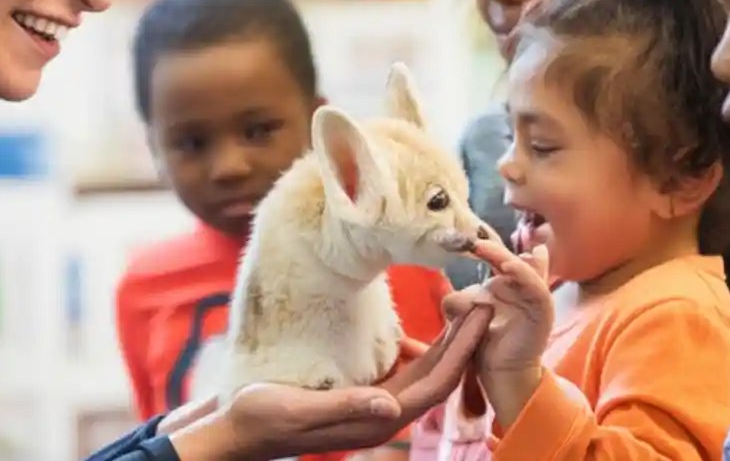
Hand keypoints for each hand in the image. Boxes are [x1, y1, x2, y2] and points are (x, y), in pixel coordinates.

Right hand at [167, 304, 493, 460]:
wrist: (242, 428)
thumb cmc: (264, 415)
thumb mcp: (300, 409)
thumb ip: (346, 407)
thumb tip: (391, 404)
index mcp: (379, 417)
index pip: (436, 384)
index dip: (462, 350)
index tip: (482, 316)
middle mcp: (386, 413)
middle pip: (440, 375)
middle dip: (466, 340)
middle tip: (487, 300)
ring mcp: (378, 404)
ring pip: (427, 371)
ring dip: (450, 341)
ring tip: (468, 305)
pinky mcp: (366, 393)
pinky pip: (407, 370)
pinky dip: (425, 347)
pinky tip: (431, 326)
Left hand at [443, 245, 552, 428]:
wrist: (500, 374)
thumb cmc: (484, 344)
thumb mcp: (469, 318)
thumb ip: (461, 302)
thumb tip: (452, 297)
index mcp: (507, 284)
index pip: (498, 259)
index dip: (487, 248)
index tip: (466, 240)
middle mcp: (523, 286)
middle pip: (509, 260)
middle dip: (492, 250)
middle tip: (473, 243)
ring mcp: (536, 298)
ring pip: (522, 270)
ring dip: (504, 258)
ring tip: (484, 248)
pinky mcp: (543, 312)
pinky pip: (537, 289)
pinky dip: (525, 275)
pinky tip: (508, 266)